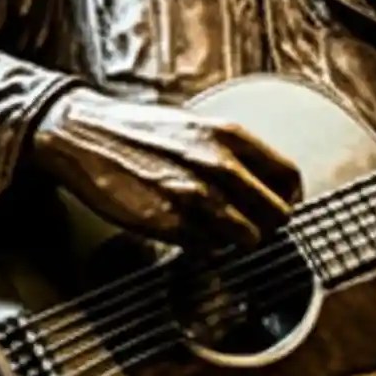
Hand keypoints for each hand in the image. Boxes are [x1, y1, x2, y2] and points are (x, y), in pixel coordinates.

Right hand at [30, 87, 301, 248]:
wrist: (85, 135)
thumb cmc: (140, 131)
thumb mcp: (197, 127)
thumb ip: (232, 153)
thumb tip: (264, 182)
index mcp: (230, 136)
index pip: (289, 177)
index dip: (289, 199)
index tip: (280, 206)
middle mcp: (219, 165)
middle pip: (277, 215)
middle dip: (268, 226)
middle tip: (253, 227)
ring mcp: (195, 196)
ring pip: (247, 239)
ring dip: (237, 240)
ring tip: (217, 230)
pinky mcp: (169, 223)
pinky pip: (209, 249)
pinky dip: (206, 247)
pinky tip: (190, 231)